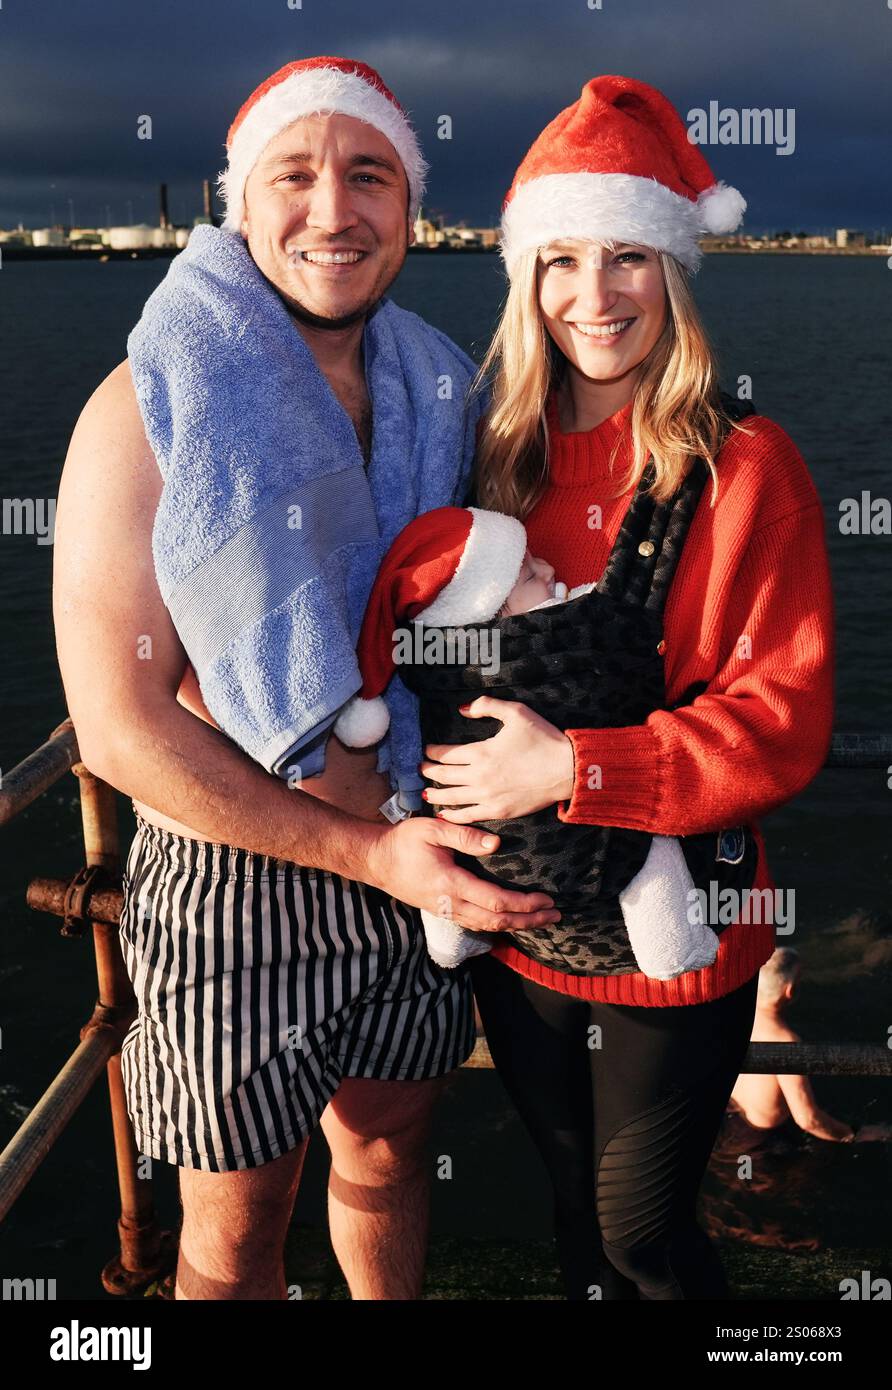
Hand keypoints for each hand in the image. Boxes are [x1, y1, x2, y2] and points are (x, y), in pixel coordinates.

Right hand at [364, 815, 561, 932]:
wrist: (375, 861)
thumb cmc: (403, 841)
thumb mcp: (432, 829)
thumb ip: (464, 835)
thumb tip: (496, 844)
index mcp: (451, 884)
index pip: (496, 902)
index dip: (524, 904)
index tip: (547, 899)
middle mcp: (450, 904)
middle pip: (497, 921)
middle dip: (529, 920)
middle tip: (555, 916)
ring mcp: (445, 911)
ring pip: (487, 927)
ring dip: (516, 925)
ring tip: (540, 920)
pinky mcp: (442, 911)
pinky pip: (476, 924)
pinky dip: (498, 925)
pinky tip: (511, 921)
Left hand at [420, 696, 574, 821]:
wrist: (567, 769)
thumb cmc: (543, 738)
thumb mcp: (516, 712)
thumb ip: (486, 705)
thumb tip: (462, 708)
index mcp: (480, 752)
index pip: (445, 754)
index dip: (432, 752)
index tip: (427, 751)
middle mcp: (479, 776)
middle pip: (444, 776)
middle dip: (429, 771)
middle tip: (421, 769)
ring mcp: (487, 797)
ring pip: (451, 798)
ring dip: (435, 794)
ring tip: (425, 792)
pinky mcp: (498, 812)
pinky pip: (468, 816)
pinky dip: (452, 815)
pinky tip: (443, 814)